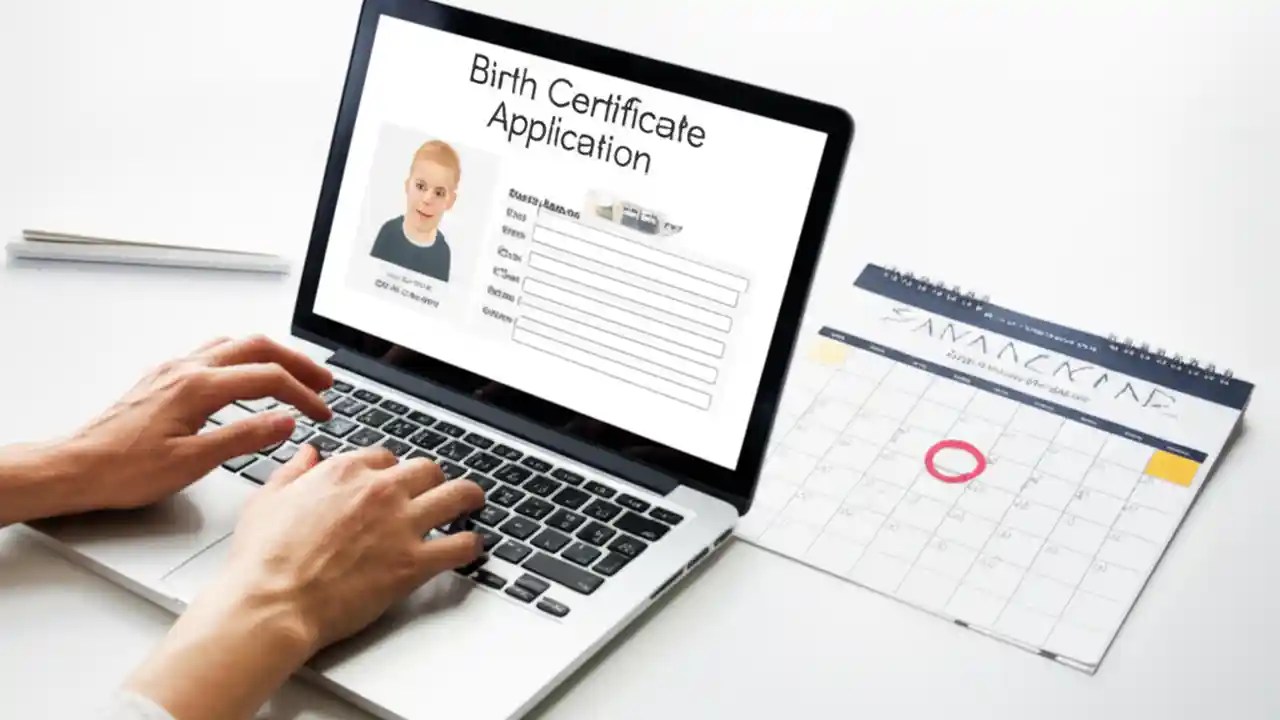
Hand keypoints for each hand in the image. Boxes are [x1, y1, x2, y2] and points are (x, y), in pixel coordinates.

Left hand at [63, 335, 333, 513]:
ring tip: (294, 373)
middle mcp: (186, 369)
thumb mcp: (193, 462)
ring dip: (271, 355)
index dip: (302, 395)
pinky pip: (214, 353)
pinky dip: (244, 358)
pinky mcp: (164, 378)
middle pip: (257, 347)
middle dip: (297, 362)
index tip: (321, 412)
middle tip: (324, 381)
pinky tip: (248, 375)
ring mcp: (173, 369)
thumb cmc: (124, 470)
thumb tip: (284, 422)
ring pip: (235, 344)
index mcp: (197, 387)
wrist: (76, 468)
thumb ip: (244, 437)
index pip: (268, 379)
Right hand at [125, 446, 484, 719]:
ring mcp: (401, 525)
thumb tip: (308, 453)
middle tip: (437, 490)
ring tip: (472, 504)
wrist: (272, 603)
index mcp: (344, 472)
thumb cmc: (262, 560)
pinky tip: (470, 548)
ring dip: (468, 499)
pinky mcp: (414, 563)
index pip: (385, 457)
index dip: (392, 470)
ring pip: (456, 496)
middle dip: (433, 480)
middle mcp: (379, 491)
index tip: (394, 482)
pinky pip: (461, 545)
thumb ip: (293, 472)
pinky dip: (471, 545)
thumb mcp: (267, 500)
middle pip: (427, 470)